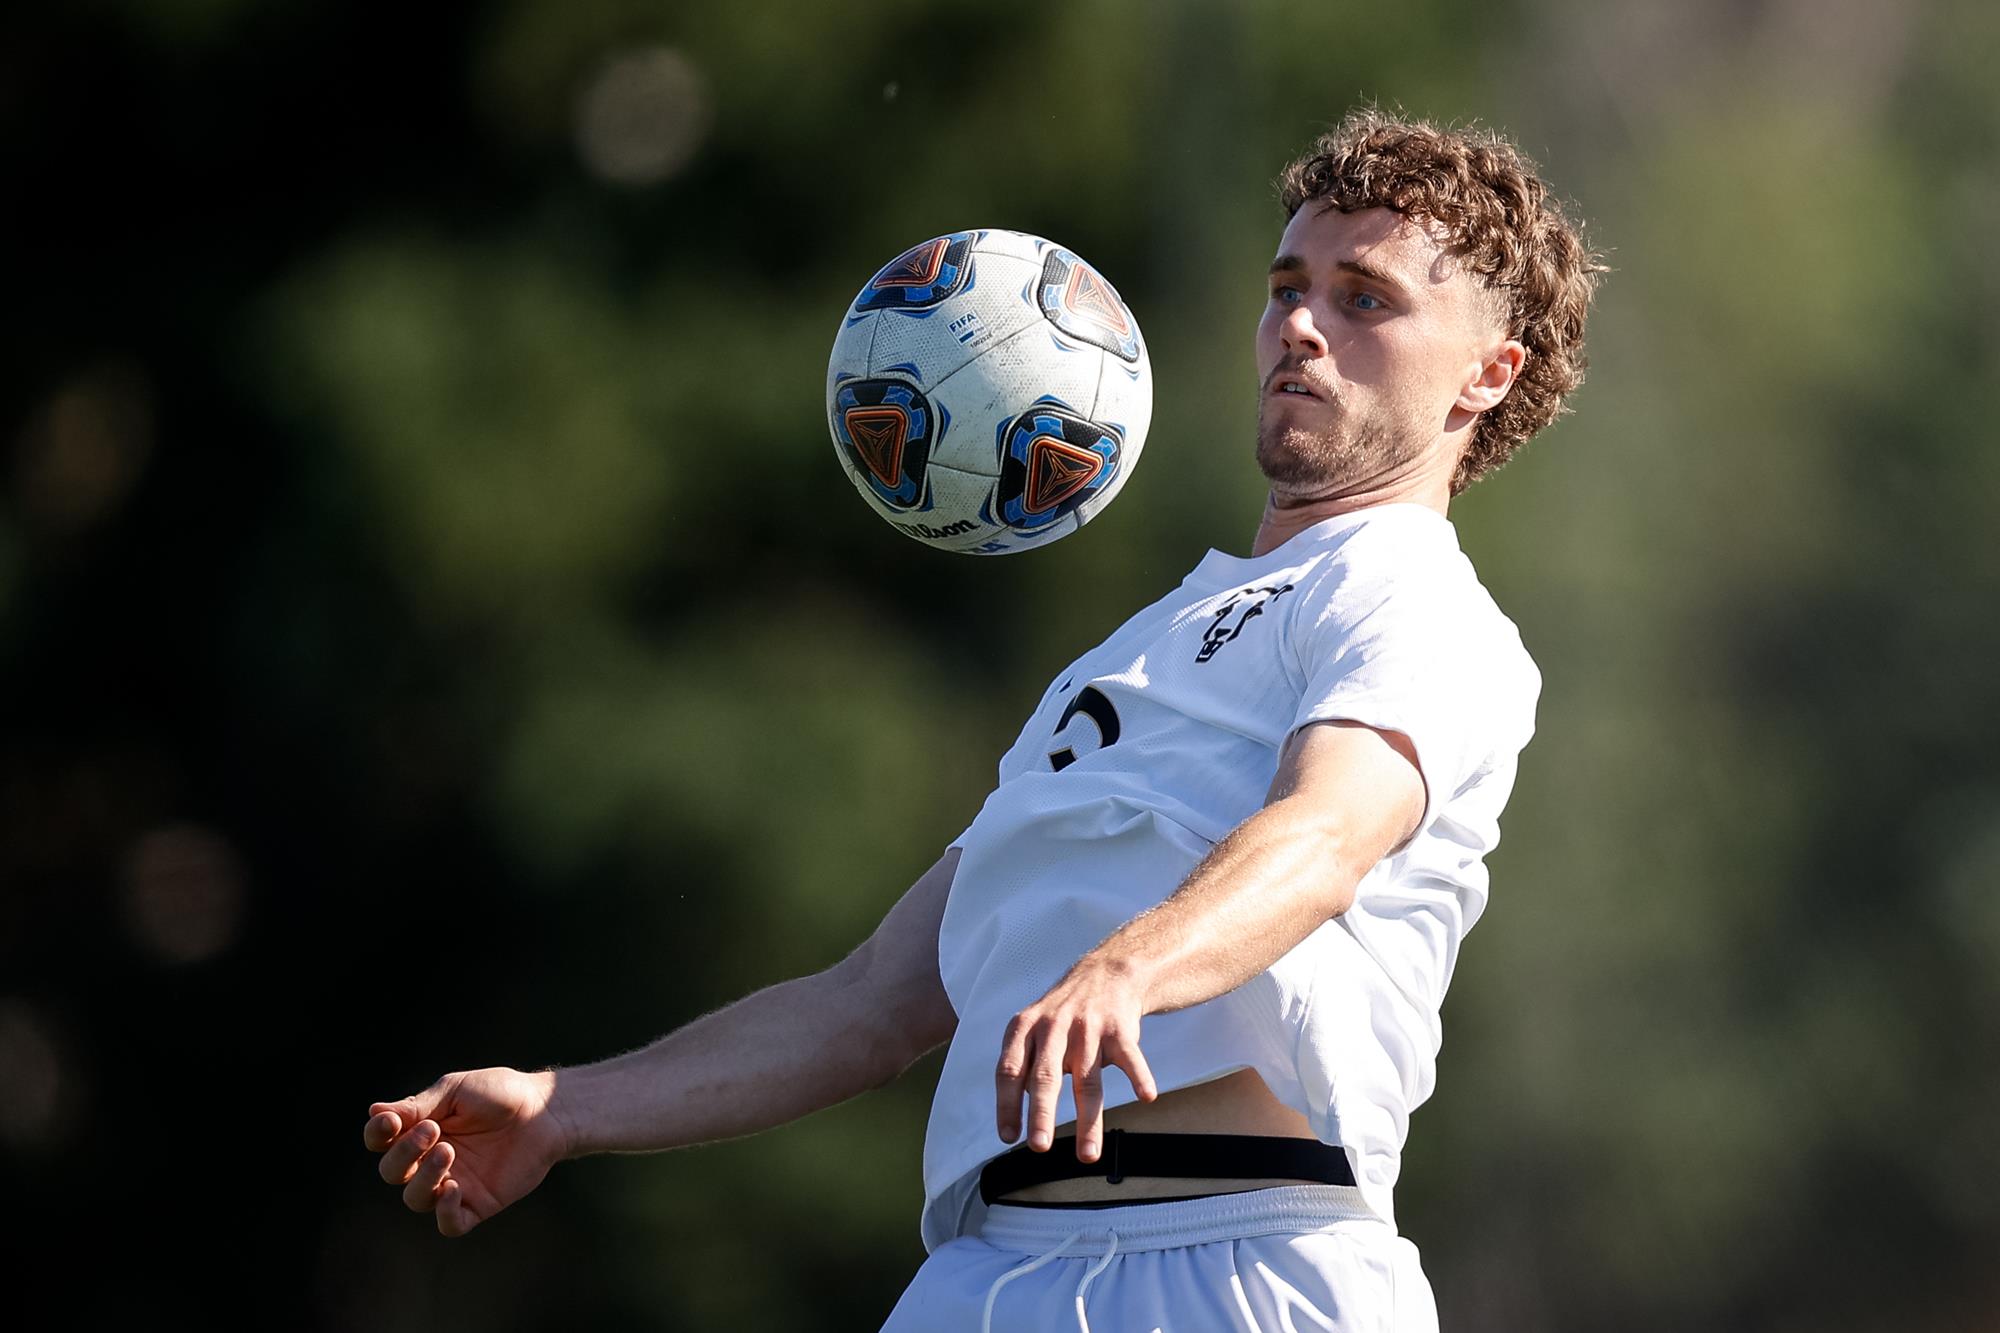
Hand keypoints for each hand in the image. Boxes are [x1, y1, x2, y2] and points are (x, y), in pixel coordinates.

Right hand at [362, 1067, 568, 1236]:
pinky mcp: (478, 1204)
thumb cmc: (500, 1094)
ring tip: (448, 1152)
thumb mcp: (456, 1091)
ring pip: (416, 1199)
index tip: (389, 1122)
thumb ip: (418, 1106)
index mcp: (420, 1130)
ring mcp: (454, 1183)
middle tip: (432, 1131)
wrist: (546, 1110)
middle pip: (393, 1172)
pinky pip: (450, 1224)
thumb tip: (374, 1111)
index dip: (378, 1135)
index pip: (382, 1141)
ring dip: (423, 1179)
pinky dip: (445, 1212)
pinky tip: (453, 1188)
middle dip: (404, 1153)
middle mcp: (431, 1160)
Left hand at [994, 954, 1157, 1162]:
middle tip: (1039, 1147)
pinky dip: (1139, 1077)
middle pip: (1046, 1077)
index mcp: (1025, 1028)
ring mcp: (1088, 1030)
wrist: (1105, 974)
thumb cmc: (1062, 1014)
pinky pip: (1130, 1059)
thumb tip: (1010, 1118)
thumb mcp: (1030, 1028)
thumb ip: (1020, 1066)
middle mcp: (1054, 1028)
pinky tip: (1146, 1096)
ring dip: (1089, 1121)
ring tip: (1088, 1154)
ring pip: (1088, 1081)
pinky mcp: (1120, 1031)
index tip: (1009, 1137)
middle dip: (1042, 1114)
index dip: (1007, 1104)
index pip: (1009, 1070)